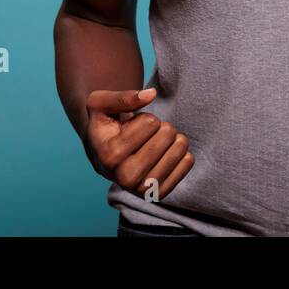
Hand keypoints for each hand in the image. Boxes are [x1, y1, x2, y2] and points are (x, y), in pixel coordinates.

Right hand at [81, 86, 193, 200]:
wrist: (104, 153)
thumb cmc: (105, 124)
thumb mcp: (101, 103)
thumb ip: (122, 97)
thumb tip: (150, 94)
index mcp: (109, 156)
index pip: (150, 123)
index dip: (145, 117)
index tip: (133, 125)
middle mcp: (125, 177)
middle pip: (166, 135)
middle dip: (162, 126)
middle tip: (148, 134)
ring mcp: (143, 189)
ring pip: (179, 150)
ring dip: (174, 138)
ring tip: (159, 140)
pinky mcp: (160, 193)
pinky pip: (187, 163)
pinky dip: (183, 151)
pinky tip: (169, 151)